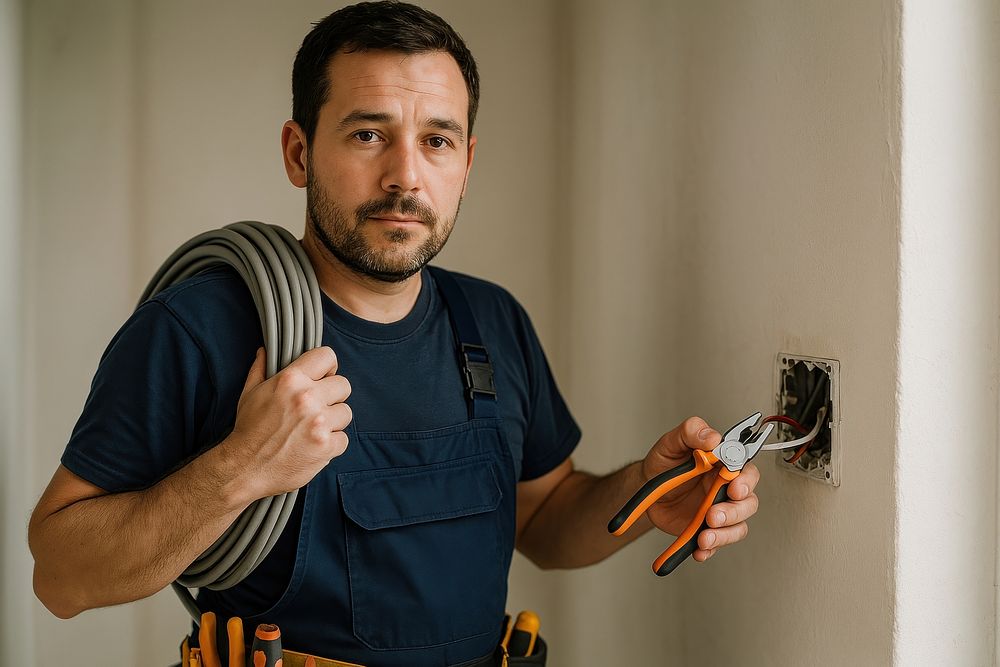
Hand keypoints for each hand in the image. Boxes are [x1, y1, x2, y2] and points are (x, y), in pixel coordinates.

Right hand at [228, 346, 352, 497]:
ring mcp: (319, 423)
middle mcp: (308, 398)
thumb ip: (261, 369)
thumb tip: (265, 351)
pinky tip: (313, 446)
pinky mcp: (326, 447)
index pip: (327, 356)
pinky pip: (343, 439)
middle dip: (332, 396)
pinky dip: (332, 444)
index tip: (323, 377)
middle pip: (343, 385)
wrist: (244, 467)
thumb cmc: (248, 430)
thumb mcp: (250, 394)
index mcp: (290, 380)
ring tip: (314, 429)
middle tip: (317, 408)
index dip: (327, 367)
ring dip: (333, 421)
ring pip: (346, 413)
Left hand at [641, 417, 759, 561]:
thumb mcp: (672, 442)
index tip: (734, 488)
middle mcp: (724, 489)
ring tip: (704, 537)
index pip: (747, 472)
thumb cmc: (664, 462)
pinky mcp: (706, 529)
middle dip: (734, 512)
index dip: (745, 482)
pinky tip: (699, 550)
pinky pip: (717, 543)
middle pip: (747, 503)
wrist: (643, 485)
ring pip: (737, 527)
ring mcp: (717, 510)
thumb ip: (691, 431)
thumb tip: (712, 437)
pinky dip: (710, 550)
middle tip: (713, 515)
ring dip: (724, 535)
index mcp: (723, 466)